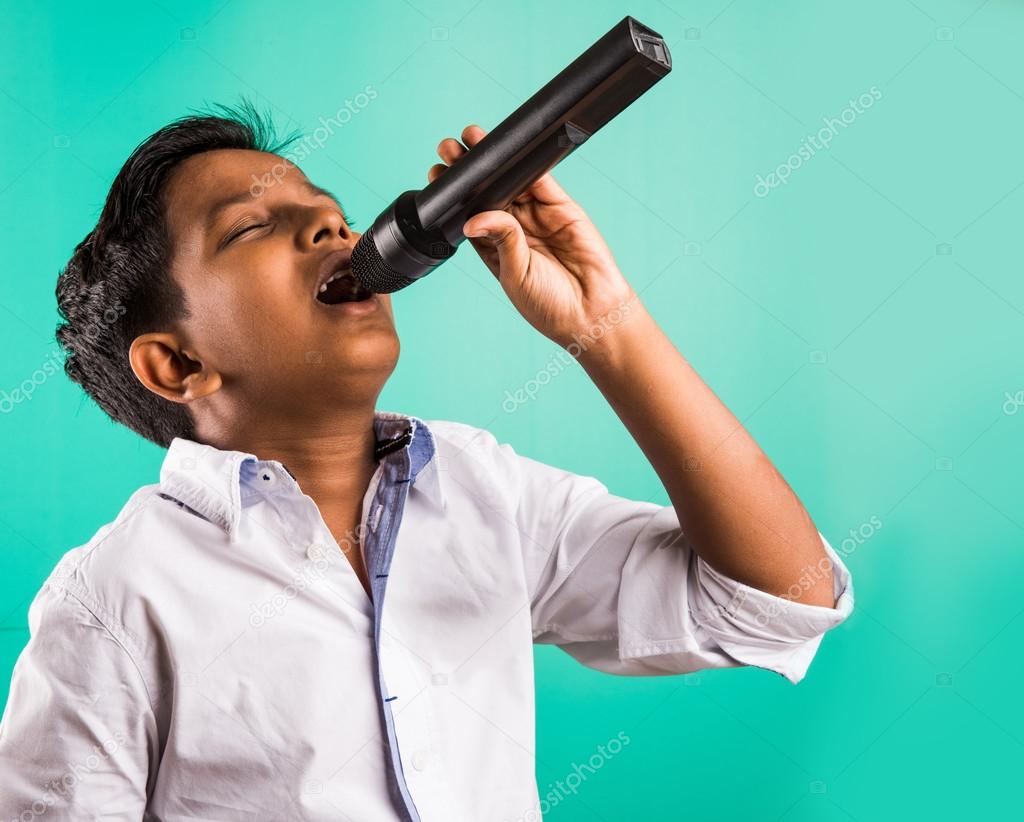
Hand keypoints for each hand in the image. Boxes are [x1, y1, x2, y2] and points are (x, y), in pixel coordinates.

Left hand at [428, 124, 636, 348]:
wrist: (591, 313)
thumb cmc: (549, 305)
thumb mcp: (515, 274)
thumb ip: (500, 240)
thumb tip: (474, 217)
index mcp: (495, 249)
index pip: (469, 214)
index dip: (454, 196)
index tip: (436, 177)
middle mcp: (514, 229)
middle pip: (487, 192)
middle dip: (468, 170)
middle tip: (447, 149)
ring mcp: (538, 216)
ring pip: (511, 181)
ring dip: (493, 161)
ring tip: (472, 139)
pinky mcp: (562, 208)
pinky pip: (542, 181)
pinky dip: (526, 164)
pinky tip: (509, 150)